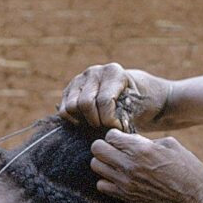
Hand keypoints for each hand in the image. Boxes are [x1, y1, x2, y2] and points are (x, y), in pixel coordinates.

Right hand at [58, 64, 172, 131]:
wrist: (132, 92)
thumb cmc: (138, 101)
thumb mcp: (137, 105)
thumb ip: (124, 114)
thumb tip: (111, 131)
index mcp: (114, 72)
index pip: (104, 101)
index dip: (110, 121)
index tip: (120, 129)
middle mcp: (94, 72)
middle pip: (85, 104)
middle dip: (97, 122)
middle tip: (107, 129)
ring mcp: (80, 79)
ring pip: (71, 107)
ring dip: (84, 122)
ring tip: (98, 125)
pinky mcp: (70, 89)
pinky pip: (64, 110)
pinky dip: (73, 121)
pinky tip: (87, 123)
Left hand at [90, 130, 202, 202]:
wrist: (193, 196)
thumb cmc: (186, 167)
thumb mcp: (170, 144)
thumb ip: (145, 140)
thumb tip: (130, 140)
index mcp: (141, 149)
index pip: (110, 135)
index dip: (115, 134)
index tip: (122, 138)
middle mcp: (129, 166)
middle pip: (97, 149)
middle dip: (104, 145)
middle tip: (115, 148)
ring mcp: (126, 183)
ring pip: (96, 166)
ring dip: (103, 162)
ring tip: (116, 162)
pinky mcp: (126, 196)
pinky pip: (101, 185)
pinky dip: (106, 179)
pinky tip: (118, 176)